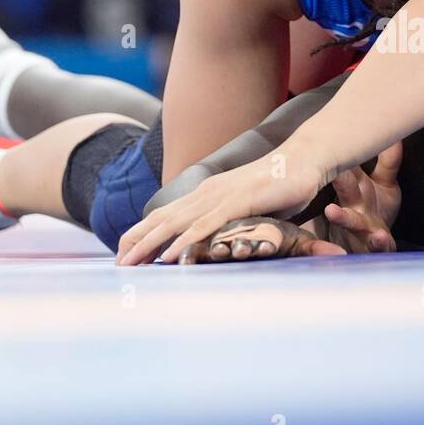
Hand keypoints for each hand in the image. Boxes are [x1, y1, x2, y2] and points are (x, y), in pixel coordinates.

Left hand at [117, 143, 326, 264]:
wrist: (305, 159)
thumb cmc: (281, 185)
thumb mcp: (249, 204)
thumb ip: (232, 219)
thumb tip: (222, 237)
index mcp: (207, 192)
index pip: (166, 214)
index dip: (142, 233)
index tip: (125, 253)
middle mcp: (206, 192)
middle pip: (162, 219)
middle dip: (136, 242)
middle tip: (118, 265)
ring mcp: (220, 196)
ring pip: (176, 224)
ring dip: (149, 245)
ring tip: (130, 264)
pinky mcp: (237, 203)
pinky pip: (204, 227)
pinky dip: (183, 242)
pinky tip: (168, 257)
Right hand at [321, 142, 401, 253]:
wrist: (366, 251)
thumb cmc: (373, 213)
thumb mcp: (383, 184)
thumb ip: (389, 160)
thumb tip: (395, 134)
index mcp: (354, 187)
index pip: (346, 164)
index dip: (340, 151)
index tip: (332, 134)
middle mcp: (352, 205)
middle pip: (343, 187)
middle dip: (336, 177)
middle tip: (323, 166)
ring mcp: (360, 226)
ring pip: (349, 219)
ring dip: (341, 215)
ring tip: (331, 211)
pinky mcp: (373, 245)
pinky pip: (376, 244)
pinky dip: (378, 242)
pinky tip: (378, 237)